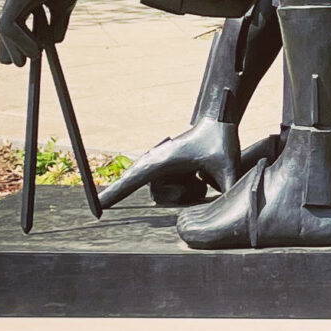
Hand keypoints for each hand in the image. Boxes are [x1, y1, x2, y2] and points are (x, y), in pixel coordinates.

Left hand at [0, 0, 82, 64]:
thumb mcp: (63, 6)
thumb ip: (57, 23)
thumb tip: (54, 42)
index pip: (15, 21)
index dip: (17, 40)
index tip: (25, 57)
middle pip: (6, 24)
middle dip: (9, 46)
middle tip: (16, 64)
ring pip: (5, 26)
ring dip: (14, 46)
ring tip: (27, 61)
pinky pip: (9, 22)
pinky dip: (19, 39)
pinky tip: (34, 50)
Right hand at [100, 117, 242, 207]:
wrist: (219, 121)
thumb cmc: (221, 139)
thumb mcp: (229, 165)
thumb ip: (230, 189)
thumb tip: (232, 208)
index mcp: (164, 160)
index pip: (134, 179)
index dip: (116, 192)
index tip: (98, 205)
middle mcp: (158, 164)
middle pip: (159, 194)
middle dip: (180, 194)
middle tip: (198, 179)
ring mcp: (163, 168)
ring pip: (167, 195)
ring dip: (188, 192)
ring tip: (204, 178)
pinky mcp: (170, 171)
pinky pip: (174, 190)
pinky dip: (190, 189)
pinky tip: (200, 175)